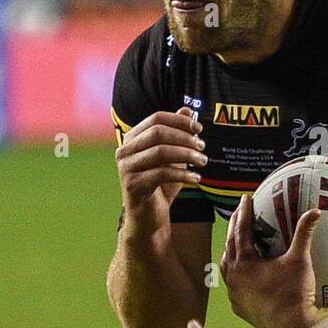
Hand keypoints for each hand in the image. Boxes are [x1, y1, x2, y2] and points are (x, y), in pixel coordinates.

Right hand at [115, 108, 206, 233]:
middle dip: (184, 137)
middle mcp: (124, 150)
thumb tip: (188, 109)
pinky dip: (182, 174)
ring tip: (203, 162)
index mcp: (132, 139)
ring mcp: (126, 167)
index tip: (199, 129)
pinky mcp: (132, 185)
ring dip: (186, 155)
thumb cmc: (161, 186)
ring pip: (160, 151)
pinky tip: (196, 179)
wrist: (149, 218)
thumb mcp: (173, 158)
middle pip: (157, 132)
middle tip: (202, 147)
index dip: (179, 120)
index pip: (156, 118)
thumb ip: (178, 134)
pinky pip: (161, 173)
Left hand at [220, 194, 321, 327]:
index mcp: (245, 263)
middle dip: (236, 226)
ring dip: (231, 249)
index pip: (242, 230)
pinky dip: (234, 272)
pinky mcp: (239, 308)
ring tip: (237, 239)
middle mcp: (234, 278)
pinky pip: (231, 284)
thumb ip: (304, 233)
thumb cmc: (296, 294)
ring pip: (226, 265)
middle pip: (230, 245)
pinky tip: (240, 272)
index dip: (245, 212)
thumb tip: (315, 211)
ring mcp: (234, 294)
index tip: (247, 198)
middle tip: (241, 212)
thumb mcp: (300, 260)